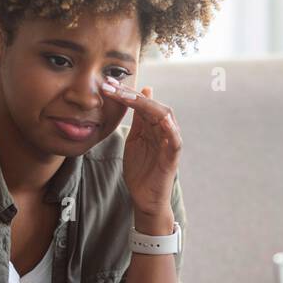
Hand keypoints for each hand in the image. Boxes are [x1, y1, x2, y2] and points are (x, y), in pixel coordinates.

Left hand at [101, 77, 180, 216]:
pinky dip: (171, 130)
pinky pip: (175, 141)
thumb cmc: (141, 170)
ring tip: (128, 96)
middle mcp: (164, 131)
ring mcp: (170, 143)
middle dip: (132, 95)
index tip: (106, 84)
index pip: (142, 103)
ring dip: (147, 105)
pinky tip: (163, 120)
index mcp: (154, 126)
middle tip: (111, 86)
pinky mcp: (172, 158)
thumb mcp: (135, 139)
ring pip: (165, 117)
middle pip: (152, 105)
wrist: (145, 197)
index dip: (125, 92)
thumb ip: (138, 119)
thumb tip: (143, 93)